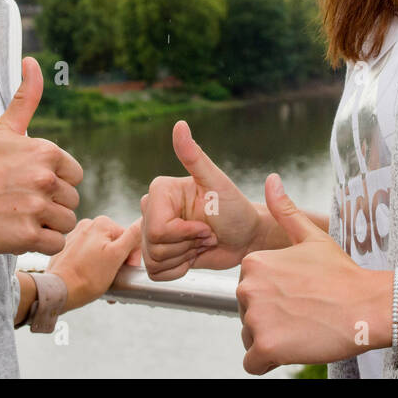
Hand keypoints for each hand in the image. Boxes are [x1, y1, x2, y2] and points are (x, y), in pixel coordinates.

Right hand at [0, 57, 84, 255]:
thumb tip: (32, 61)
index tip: (29, 182)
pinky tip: (18, 232)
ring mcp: (36, 207)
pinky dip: (40, 243)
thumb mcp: (2, 129)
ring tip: (19, 216)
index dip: (55, 181)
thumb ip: (26, 97)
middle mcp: (45, 177)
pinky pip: (56, 243)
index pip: (75, 174)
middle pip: (72, 200)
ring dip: (47, 225)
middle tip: (19, 201)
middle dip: (50, 204)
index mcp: (46, 151)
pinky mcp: (27, 236)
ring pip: (66, 223)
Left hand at [47, 216, 142, 310]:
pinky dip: (93, 266)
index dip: (131, 258)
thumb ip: (133, 236)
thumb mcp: (116, 256)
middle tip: (114, 281)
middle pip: (116, 244)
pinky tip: (90, 279)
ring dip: (107, 267)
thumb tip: (144, 220)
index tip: (125, 273)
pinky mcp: (69, 248)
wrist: (57, 291)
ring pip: (103, 251)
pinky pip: (89, 255)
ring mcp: (77, 235)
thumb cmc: (87, 278)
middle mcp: (88, 224)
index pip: (130, 239)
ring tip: (101, 282)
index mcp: (102, 222)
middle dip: (118, 264)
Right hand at [140, 121, 263, 279]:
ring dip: (184, 257)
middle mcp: (152, 209)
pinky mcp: (158, 254)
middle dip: (186, 245)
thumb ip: (195, 157)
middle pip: (153, 245)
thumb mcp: (218, 182)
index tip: (206, 226)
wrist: (246, 236)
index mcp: (161, 190)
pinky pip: (155, 273)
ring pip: (153, 260)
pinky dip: (177, 271)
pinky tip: (193, 256)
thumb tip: (180, 124)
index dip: (184, 234)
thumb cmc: (236, 208)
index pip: (157, 227)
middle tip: (206, 235)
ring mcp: (153, 232)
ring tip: (201, 242)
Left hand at [238, 174, 383, 375]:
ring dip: (272, 340)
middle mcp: (246, 288)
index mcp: (253, 263)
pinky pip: (253, 364)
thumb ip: (285, 211)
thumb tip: (271, 180)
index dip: (274, 298)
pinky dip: (269, 362)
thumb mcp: (312, 237)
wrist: (369, 306)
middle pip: (247, 316)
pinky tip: (295, 347)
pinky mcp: (266, 345)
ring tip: (303, 328)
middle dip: (272, 320)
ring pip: (251, 339)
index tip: (299, 295)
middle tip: (304, 313)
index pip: (249, 291)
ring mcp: (255, 317)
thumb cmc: (342, 275)